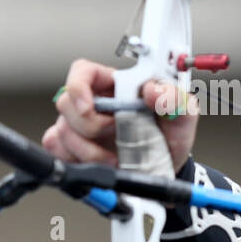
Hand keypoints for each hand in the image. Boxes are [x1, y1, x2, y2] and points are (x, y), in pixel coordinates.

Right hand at [41, 58, 199, 171]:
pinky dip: (78, 162)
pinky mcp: (72, 151)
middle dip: (90, 127)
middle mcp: (92, 104)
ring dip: (89, 152)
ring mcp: (79, 128)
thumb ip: (173, 97)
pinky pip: (58, 153)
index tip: (88, 107)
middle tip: (117, 136)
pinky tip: (102, 165)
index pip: (82, 72)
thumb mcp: (182, 115)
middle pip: (66, 104)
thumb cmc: (170, 136)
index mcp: (114, 86)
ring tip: (117, 159)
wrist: (167, 170)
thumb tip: (151, 89)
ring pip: (62, 133)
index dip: (77, 86)